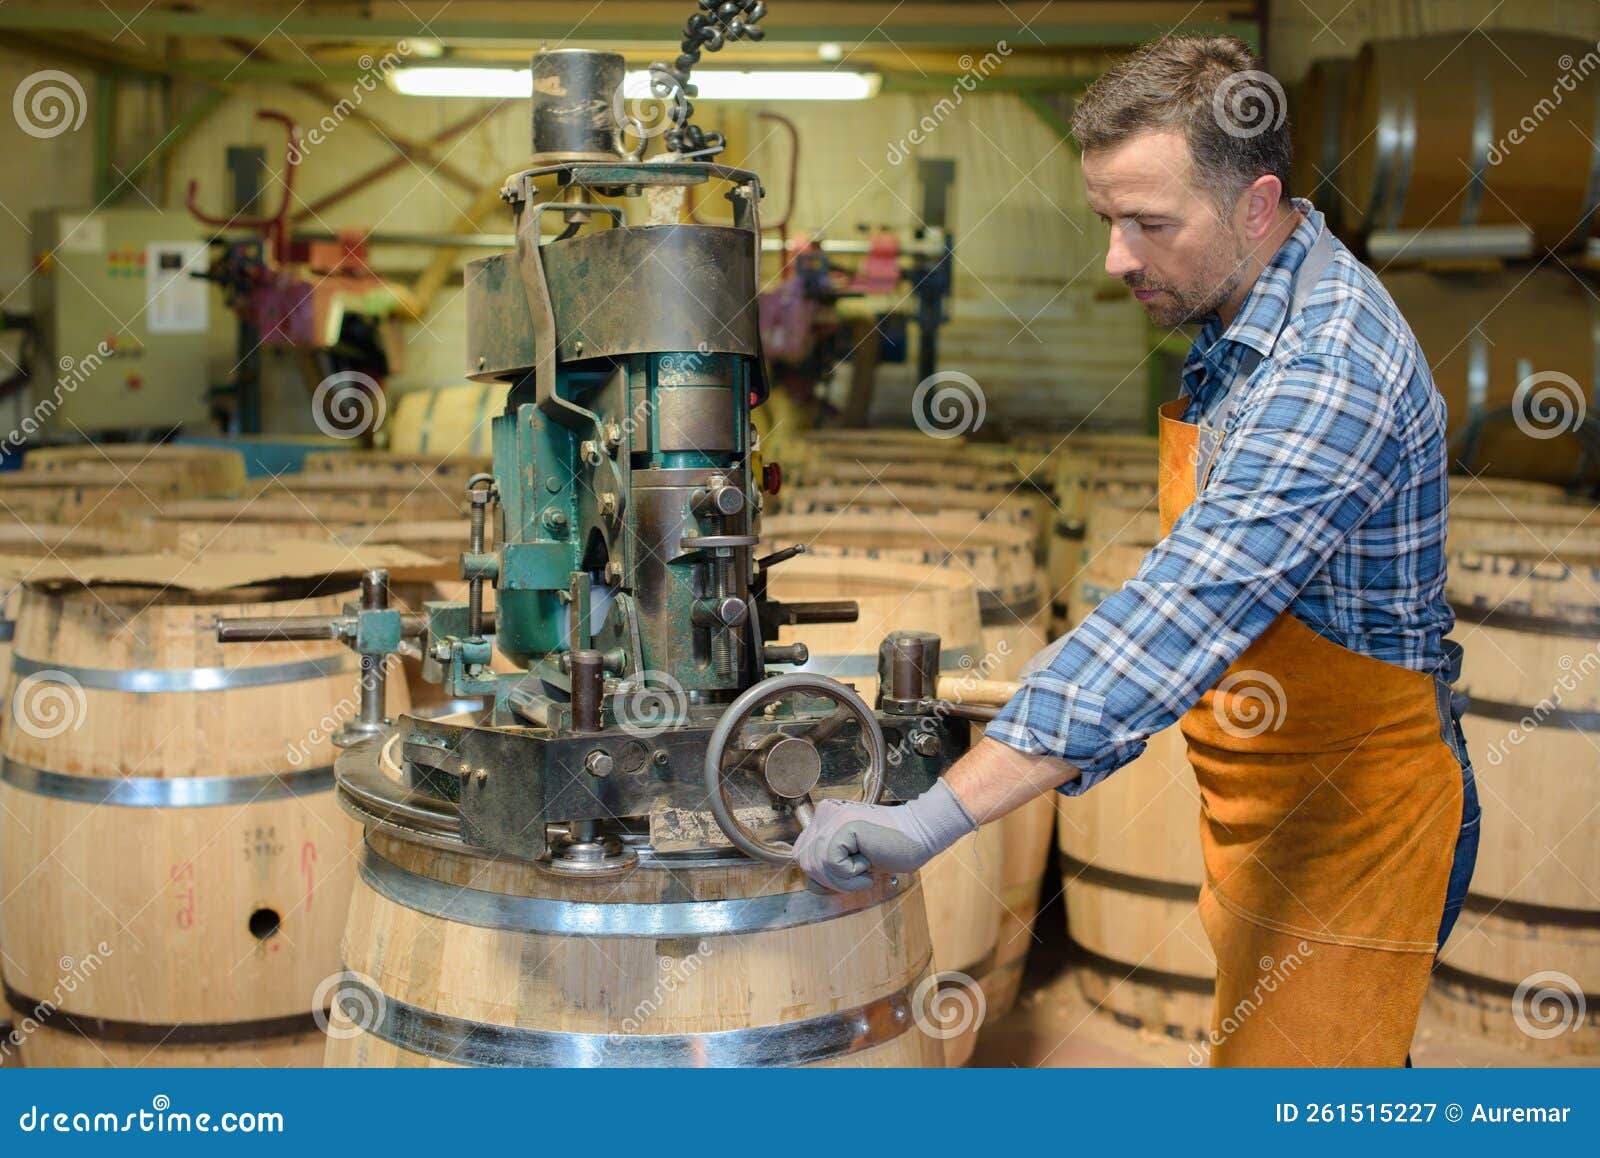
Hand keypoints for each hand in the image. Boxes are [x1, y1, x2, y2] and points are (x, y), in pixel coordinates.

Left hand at [792, 780, 976, 892]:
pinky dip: (851, 874)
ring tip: (865, 872)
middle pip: (805, 861)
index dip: (821, 874)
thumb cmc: (889, 848)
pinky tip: (869, 863)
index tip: (847, 874)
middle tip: (857, 878)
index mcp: (823, 817)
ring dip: (843, 880)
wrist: (920, 835)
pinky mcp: (845, 825)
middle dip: (829, 880)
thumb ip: (827, 862)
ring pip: (817, 865)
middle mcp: (824, 814)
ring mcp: (833, 817)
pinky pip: (832, 863)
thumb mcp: (850, 858)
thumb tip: (811, 883)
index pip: (802, 853)